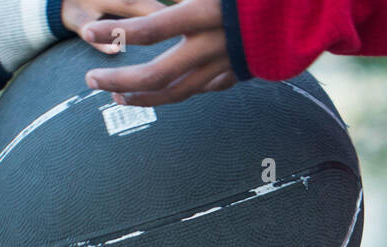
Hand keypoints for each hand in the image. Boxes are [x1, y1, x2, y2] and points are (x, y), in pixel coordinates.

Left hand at [82, 0, 235, 106]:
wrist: (299, 10)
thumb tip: (149, 1)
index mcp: (203, 15)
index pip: (151, 29)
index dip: (116, 31)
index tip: (88, 32)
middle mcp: (211, 46)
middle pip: (157, 74)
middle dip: (120, 80)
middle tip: (91, 80)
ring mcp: (224, 65)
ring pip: (176, 92)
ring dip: (143, 97)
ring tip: (117, 96)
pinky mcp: (235, 74)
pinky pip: (201, 88)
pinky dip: (179, 90)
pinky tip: (162, 91)